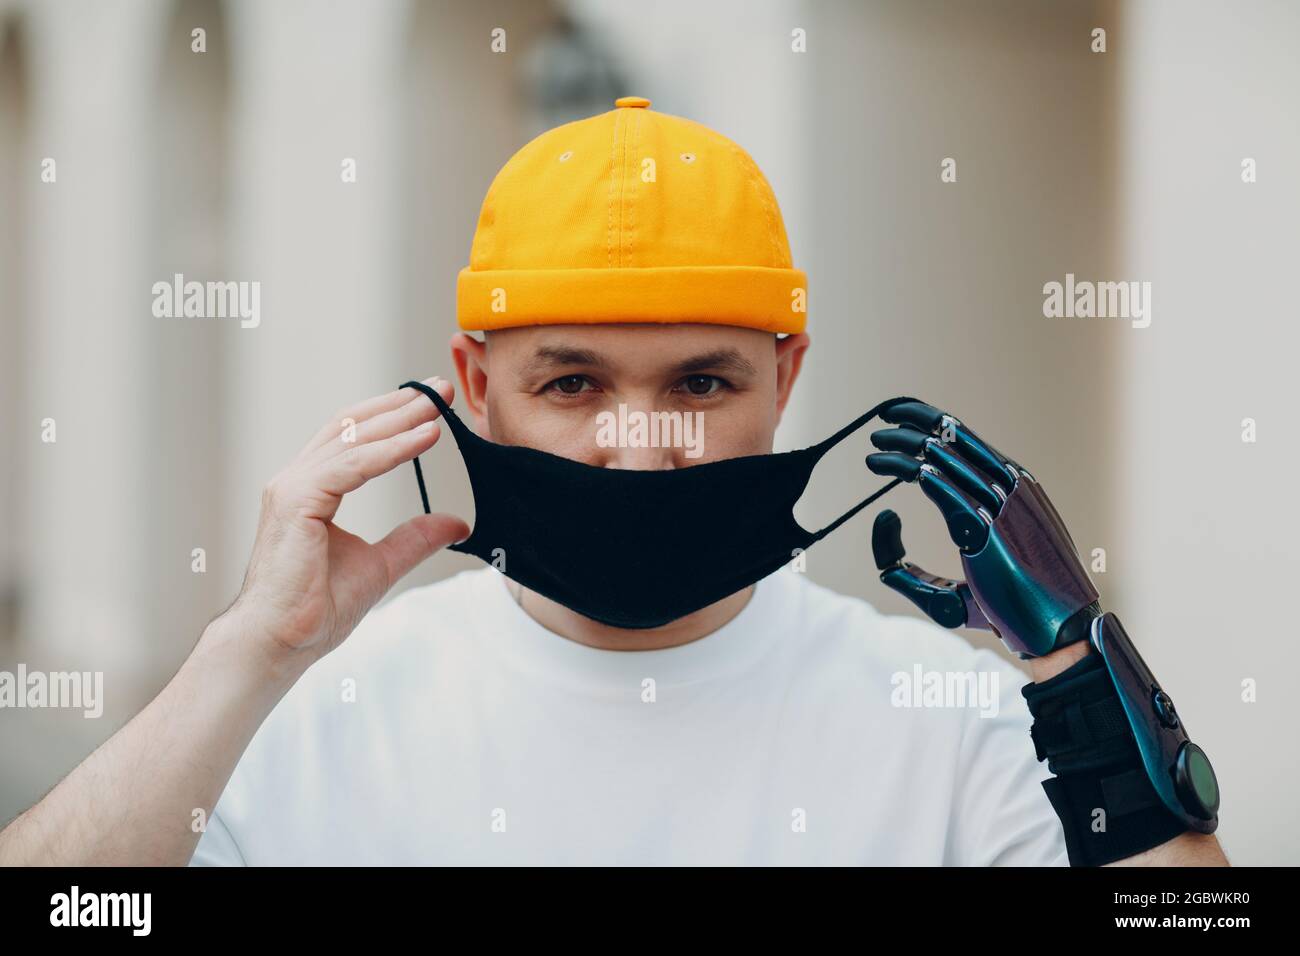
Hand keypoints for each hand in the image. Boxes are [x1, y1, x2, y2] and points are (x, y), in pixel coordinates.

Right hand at [224, 376, 469, 669]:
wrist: (280, 643)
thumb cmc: (314, 610)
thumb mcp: (381, 565)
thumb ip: (414, 538)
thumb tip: (455, 523)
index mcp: (311, 490)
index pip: (354, 438)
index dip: (392, 418)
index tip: (433, 406)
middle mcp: (297, 481)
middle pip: (352, 427)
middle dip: (399, 406)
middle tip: (441, 389)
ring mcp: (292, 488)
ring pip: (352, 440)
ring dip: (399, 420)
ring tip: (437, 407)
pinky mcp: (296, 502)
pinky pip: (351, 466)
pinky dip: (390, 450)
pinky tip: (423, 439)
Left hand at [865, 400, 1099, 659]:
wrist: (1055, 635)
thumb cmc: (1007, 613)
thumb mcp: (955, 587)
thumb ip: (910, 569)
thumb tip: (881, 534)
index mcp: (1014, 491)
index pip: (968, 441)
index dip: (930, 423)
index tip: (898, 425)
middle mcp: (1011, 488)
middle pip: (955, 435)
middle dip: (912, 422)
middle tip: (880, 424)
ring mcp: (1002, 505)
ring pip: (944, 455)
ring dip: (904, 445)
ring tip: (874, 446)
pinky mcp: (987, 526)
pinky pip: (942, 486)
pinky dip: (911, 471)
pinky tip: (889, 466)